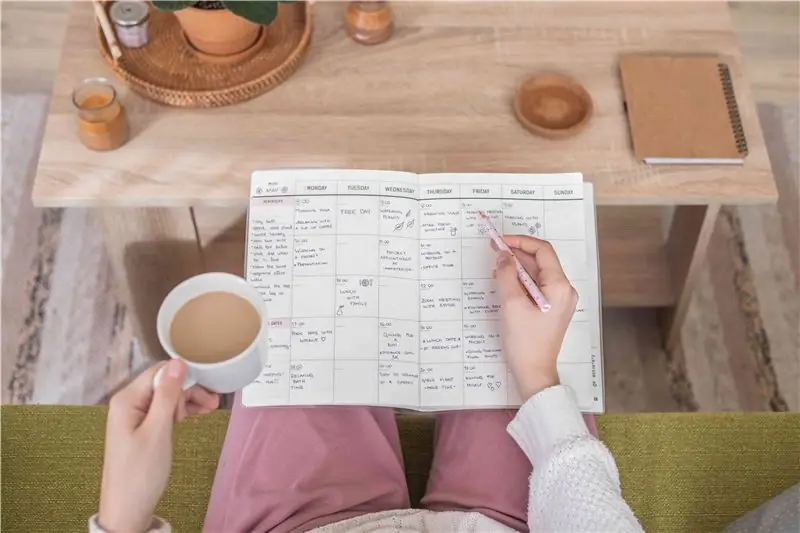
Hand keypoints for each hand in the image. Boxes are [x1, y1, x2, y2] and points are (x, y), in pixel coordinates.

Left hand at [98, 360, 218, 531]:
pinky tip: (194, 415)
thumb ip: (167, 395)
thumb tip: (177, 362)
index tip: (205, 390)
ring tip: (209, 410)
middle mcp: (128, 403)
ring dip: (187, 401)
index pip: (159, 372)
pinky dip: (179, 411)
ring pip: (166, 396)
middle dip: (188, 390)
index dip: (184, 377)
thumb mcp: (158, 431)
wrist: (127, 509)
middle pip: (163, 383)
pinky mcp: (140, 427)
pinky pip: (162, 410)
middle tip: (212, 404)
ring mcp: (133, 415)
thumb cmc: (141, 472)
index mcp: (127, 399)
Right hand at [493, 236, 577, 401]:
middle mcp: (563, 291)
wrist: (533, 372)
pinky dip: (519, 281)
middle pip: (540, 261)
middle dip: (516, 254)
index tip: (500, 241)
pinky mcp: (550, 309)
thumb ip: (507, 274)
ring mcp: (558, 300)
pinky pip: (535, 287)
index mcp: (559, 287)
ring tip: (495, 267)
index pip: (542, 251)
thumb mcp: (511, 304)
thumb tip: (503, 255)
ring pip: (536, 274)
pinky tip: (503, 281)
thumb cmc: (525, 342)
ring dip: (516, 268)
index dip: (520, 242)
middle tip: (493, 249)